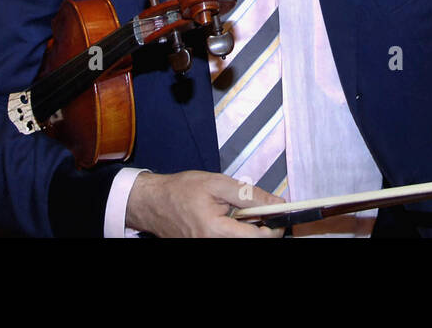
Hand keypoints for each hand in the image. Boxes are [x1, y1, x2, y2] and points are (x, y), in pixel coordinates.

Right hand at [125, 170, 284, 237]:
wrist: (152, 202)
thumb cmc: (181, 190)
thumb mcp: (218, 183)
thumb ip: (249, 194)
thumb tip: (275, 202)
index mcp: (216, 232)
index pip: (258, 238)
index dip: (274, 226)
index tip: (279, 214)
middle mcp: (211, 245)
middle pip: (250, 241)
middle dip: (261, 227)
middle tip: (261, 210)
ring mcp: (205, 247)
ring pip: (240, 241)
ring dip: (248, 229)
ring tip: (240, 212)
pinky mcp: (203, 246)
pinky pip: (227, 240)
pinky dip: (235, 231)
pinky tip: (230, 219)